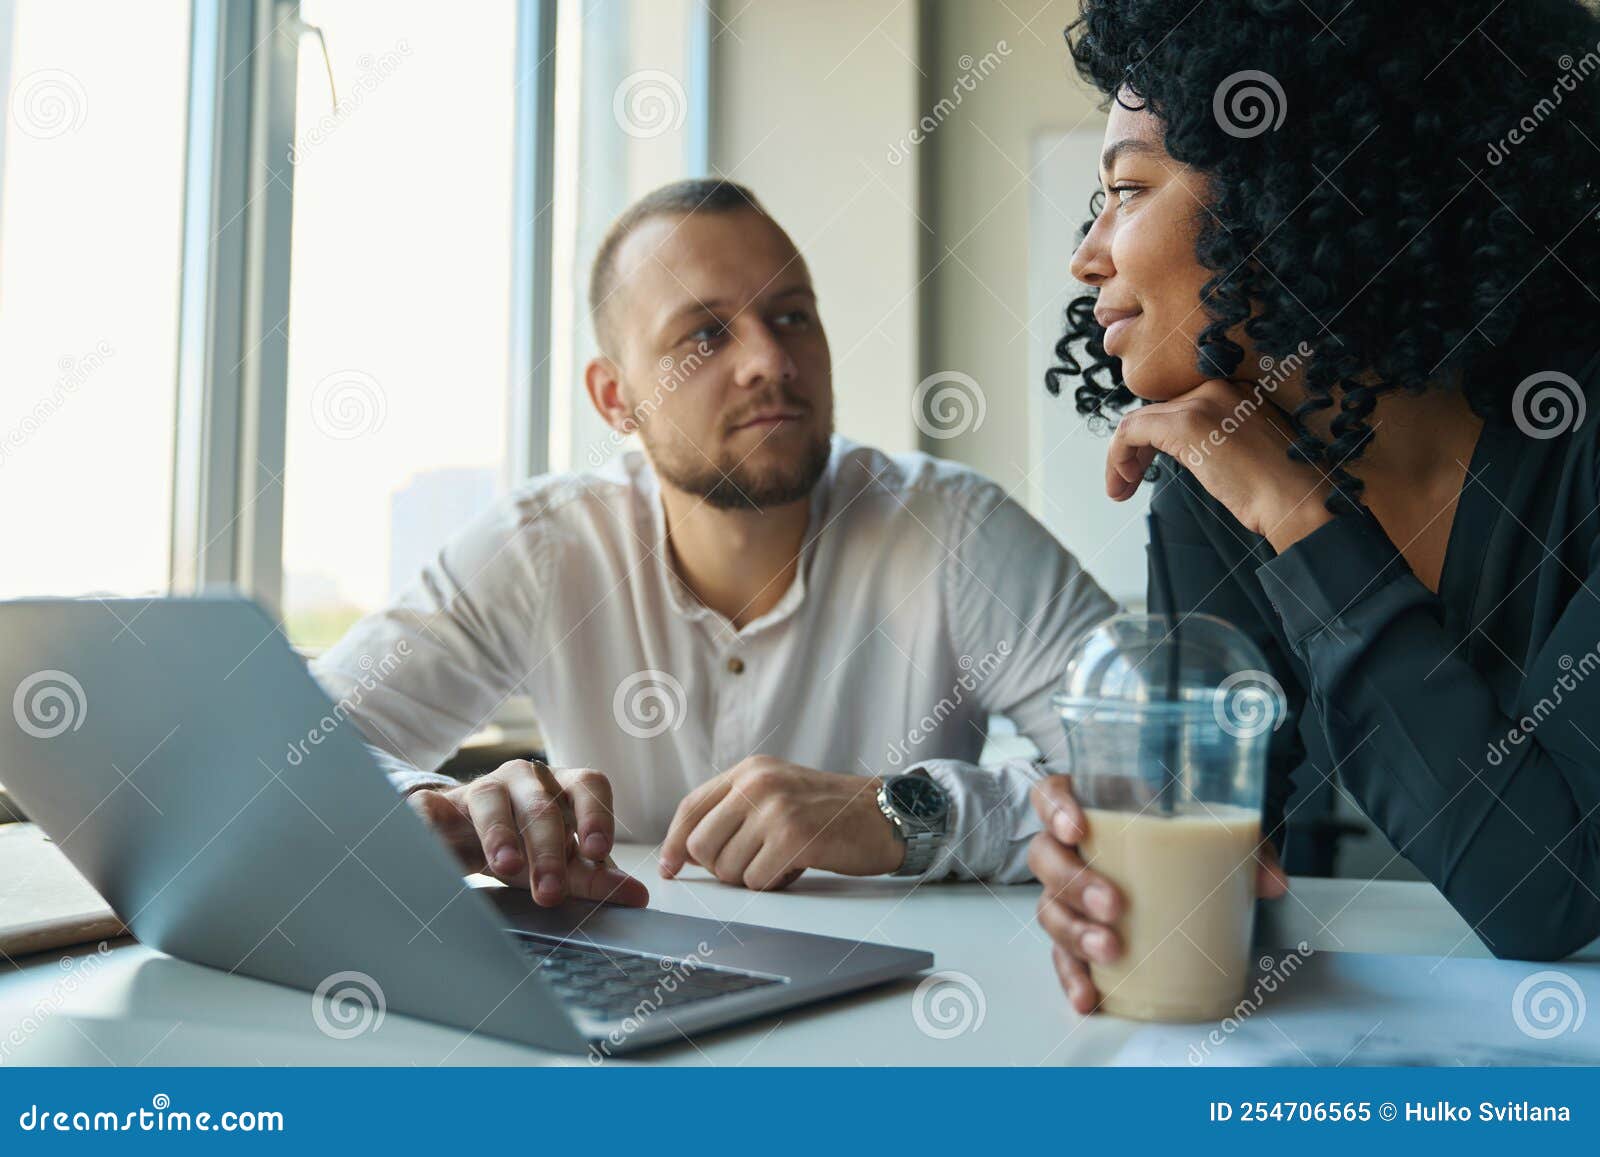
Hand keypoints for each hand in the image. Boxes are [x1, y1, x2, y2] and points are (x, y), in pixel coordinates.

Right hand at [407, 759, 647, 908]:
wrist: (464, 836)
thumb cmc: (526, 846)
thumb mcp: (561, 864)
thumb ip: (596, 878)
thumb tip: (639, 896)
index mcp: (563, 787)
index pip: (589, 786)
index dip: (596, 815)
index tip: (599, 851)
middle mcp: (524, 781)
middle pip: (541, 803)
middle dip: (548, 848)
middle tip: (551, 892)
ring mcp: (480, 788)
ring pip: (491, 798)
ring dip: (499, 832)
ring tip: (505, 868)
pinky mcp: (437, 804)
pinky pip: (429, 807)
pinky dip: (428, 824)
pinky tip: (432, 848)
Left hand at [658, 756, 905, 889]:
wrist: (885, 813)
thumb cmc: (830, 812)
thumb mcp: (778, 792)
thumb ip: (736, 809)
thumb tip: (686, 850)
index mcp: (750, 770)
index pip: (691, 807)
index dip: (673, 842)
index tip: (669, 867)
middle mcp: (757, 783)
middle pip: (700, 845)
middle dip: (720, 867)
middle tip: (753, 864)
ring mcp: (775, 808)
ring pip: (727, 868)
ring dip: (752, 877)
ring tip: (784, 859)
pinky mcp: (793, 836)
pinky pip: (756, 880)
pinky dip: (774, 883)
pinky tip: (798, 865)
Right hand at [1028, 775, 1287, 1014]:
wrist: (1172, 862)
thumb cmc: (1174, 834)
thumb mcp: (1208, 828)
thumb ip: (1242, 845)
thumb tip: (1271, 883)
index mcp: (1090, 805)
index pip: (1050, 795)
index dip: (1055, 810)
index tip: (1078, 829)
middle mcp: (1067, 848)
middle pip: (1046, 858)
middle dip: (1075, 884)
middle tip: (1114, 905)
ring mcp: (1065, 893)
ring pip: (1049, 909)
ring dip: (1075, 933)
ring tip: (1111, 951)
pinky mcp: (1075, 932)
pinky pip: (1062, 956)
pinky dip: (1073, 978)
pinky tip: (1089, 996)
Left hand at [1105, 378, 1332, 550]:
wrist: (1299, 499)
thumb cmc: (1281, 490)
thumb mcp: (1246, 455)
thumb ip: (1216, 443)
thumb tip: (1191, 452)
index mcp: (1234, 393)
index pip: (1175, 408)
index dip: (1153, 441)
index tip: (1144, 470)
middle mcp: (1216, 388)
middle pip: (1154, 413)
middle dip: (1133, 450)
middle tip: (1126, 484)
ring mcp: (1201, 403)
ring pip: (1138, 421)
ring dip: (1122, 457)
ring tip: (1119, 489)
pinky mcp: (1186, 423)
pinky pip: (1132, 431)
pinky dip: (1118, 456)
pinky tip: (1123, 483)